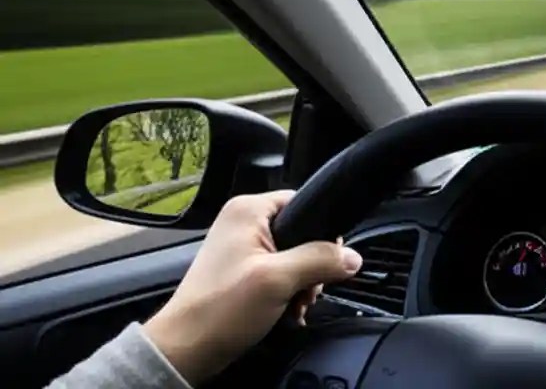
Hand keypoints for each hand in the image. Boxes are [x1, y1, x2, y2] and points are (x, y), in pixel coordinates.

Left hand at [142, 191, 362, 384]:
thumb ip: (320, 261)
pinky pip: (281, 272)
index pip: (304, 202)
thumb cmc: (219, 310)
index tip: (326, 260)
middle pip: (303, 232)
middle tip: (305, 290)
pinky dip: (289, 291)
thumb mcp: (278, 280)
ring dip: (303, 283)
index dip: (322, 232)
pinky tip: (287, 309)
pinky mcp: (242, 271)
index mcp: (248, 210)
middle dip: (313, 266)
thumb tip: (352, 257)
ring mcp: (242, 247)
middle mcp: (243, 222)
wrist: (186, 350)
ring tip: (294, 304)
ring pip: (295, 256)